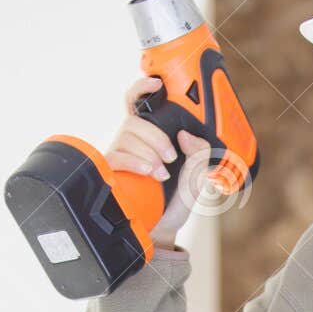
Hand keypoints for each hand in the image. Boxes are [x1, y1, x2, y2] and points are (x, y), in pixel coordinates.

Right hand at [106, 75, 212, 246]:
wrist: (164, 228)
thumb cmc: (177, 199)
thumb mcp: (199, 176)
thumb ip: (201, 153)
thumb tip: (185, 136)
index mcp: (153, 134)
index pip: (140, 102)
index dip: (143, 88)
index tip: (157, 83)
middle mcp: (134, 140)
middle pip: (135, 120)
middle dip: (156, 137)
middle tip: (171, 158)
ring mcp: (121, 154)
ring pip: (127, 136)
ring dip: (149, 154)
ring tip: (161, 174)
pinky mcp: (111, 171)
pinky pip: (117, 156)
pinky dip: (136, 162)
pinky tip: (148, 173)